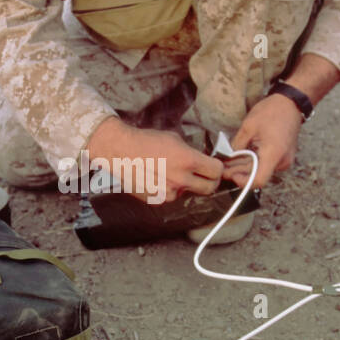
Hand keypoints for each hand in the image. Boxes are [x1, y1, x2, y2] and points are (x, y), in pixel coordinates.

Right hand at [85, 118, 222, 204]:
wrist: (121, 151)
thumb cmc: (146, 141)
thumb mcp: (174, 139)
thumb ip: (192, 152)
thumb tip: (203, 159)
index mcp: (188, 160)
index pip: (217, 171)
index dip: (218, 168)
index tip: (214, 167)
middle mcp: (180, 179)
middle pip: (210, 188)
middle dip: (210, 181)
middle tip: (204, 175)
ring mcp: (169, 192)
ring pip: (189, 193)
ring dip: (187, 186)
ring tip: (171, 172)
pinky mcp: (158, 199)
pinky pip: (172, 196)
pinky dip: (170, 190)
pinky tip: (159, 178)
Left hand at [221, 94, 302, 189]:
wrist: (291, 103)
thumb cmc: (272, 111)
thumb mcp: (248, 127)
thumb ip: (237, 145)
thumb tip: (227, 158)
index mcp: (273, 154)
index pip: (258, 181)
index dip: (242, 182)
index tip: (231, 175)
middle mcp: (281, 161)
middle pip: (257, 175)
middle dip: (238, 172)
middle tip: (223, 167)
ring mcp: (284, 160)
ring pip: (260, 169)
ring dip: (244, 166)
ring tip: (229, 160)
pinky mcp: (283, 157)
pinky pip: (266, 164)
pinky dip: (253, 161)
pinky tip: (241, 155)